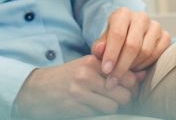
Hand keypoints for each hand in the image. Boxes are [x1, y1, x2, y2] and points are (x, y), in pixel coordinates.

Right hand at [13, 55, 139, 118]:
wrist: (35, 90)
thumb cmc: (65, 78)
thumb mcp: (85, 67)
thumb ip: (110, 70)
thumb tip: (141, 76)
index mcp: (91, 62)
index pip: (125, 74)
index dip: (130, 85)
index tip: (124, 87)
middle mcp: (86, 76)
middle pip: (123, 93)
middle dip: (122, 99)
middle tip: (113, 98)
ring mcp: (80, 93)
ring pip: (113, 106)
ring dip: (110, 108)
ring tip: (99, 103)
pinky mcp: (76, 108)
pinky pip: (99, 115)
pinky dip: (98, 113)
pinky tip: (88, 108)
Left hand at [91, 8, 169, 83]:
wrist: (132, 35)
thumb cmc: (115, 39)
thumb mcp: (104, 40)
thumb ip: (100, 46)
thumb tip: (99, 51)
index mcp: (123, 13)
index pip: (117, 34)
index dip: (111, 54)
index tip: (106, 70)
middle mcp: (141, 17)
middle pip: (132, 45)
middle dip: (122, 66)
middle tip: (114, 80)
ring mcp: (155, 26)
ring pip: (146, 52)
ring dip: (134, 66)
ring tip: (124, 72)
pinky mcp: (166, 36)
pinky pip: (157, 55)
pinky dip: (145, 65)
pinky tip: (136, 68)